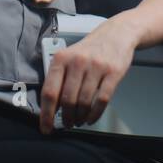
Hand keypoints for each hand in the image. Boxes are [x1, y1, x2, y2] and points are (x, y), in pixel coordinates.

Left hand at [39, 16, 139, 133]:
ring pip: (84, 102)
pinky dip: (95, 114)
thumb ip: (59, 79)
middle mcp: (77, 62)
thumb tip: (51, 108)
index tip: (46, 128)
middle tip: (67, 124)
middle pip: (67, 100)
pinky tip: (91, 118)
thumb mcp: (68, 58)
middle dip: (66, 117)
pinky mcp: (113, 73)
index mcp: (61, 59)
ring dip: (80, 117)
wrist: (115, 34)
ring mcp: (96, 67)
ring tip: (79, 120)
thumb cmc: (89, 50)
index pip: (50, 92)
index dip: (46, 114)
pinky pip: (102, 100)